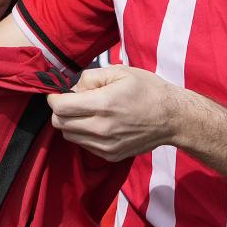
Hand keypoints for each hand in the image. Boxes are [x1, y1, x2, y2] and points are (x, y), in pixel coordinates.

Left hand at [46, 65, 182, 161]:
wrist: (172, 118)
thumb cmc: (148, 90)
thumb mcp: (120, 71)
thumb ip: (90, 77)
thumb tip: (72, 89)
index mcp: (103, 104)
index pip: (60, 108)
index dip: (53, 99)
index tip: (57, 94)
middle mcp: (102, 128)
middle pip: (60, 124)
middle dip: (60, 111)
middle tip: (72, 102)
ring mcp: (106, 145)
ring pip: (70, 136)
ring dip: (71, 123)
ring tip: (87, 112)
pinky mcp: (111, 155)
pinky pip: (84, 145)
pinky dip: (84, 134)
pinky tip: (98, 124)